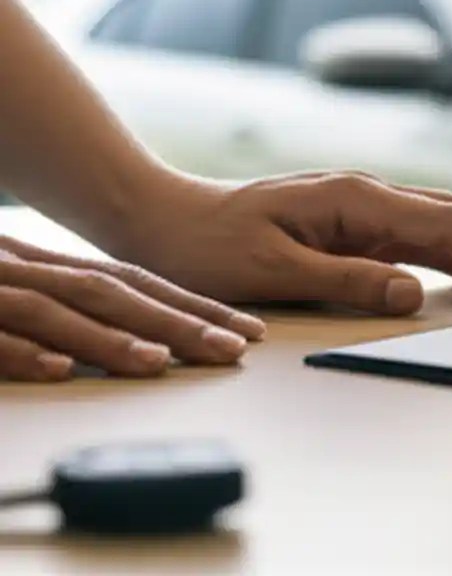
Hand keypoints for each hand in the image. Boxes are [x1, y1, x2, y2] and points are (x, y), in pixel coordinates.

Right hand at [0, 235, 264, 381]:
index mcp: (42, 264)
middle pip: (109, 293)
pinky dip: (24, 353)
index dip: (191, 305)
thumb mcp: (9, 286)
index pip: (132, 282)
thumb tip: (138, 334)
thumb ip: (64, 305)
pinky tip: (61, 368)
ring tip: (161, 359)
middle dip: (174, 321)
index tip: (246, 329)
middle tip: (232, 348)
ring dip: (110, 337)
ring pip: (54, 311)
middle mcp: (21, 270)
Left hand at [104, 171, 451, 314]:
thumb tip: (414, 292)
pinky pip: (437, 238)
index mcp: (357, 199)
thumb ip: (345, 279)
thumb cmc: (209, 245)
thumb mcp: (269, 269)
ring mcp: (374, 209)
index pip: (449, 228)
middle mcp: (375, 196)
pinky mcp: (368, 225)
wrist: (168, 217)